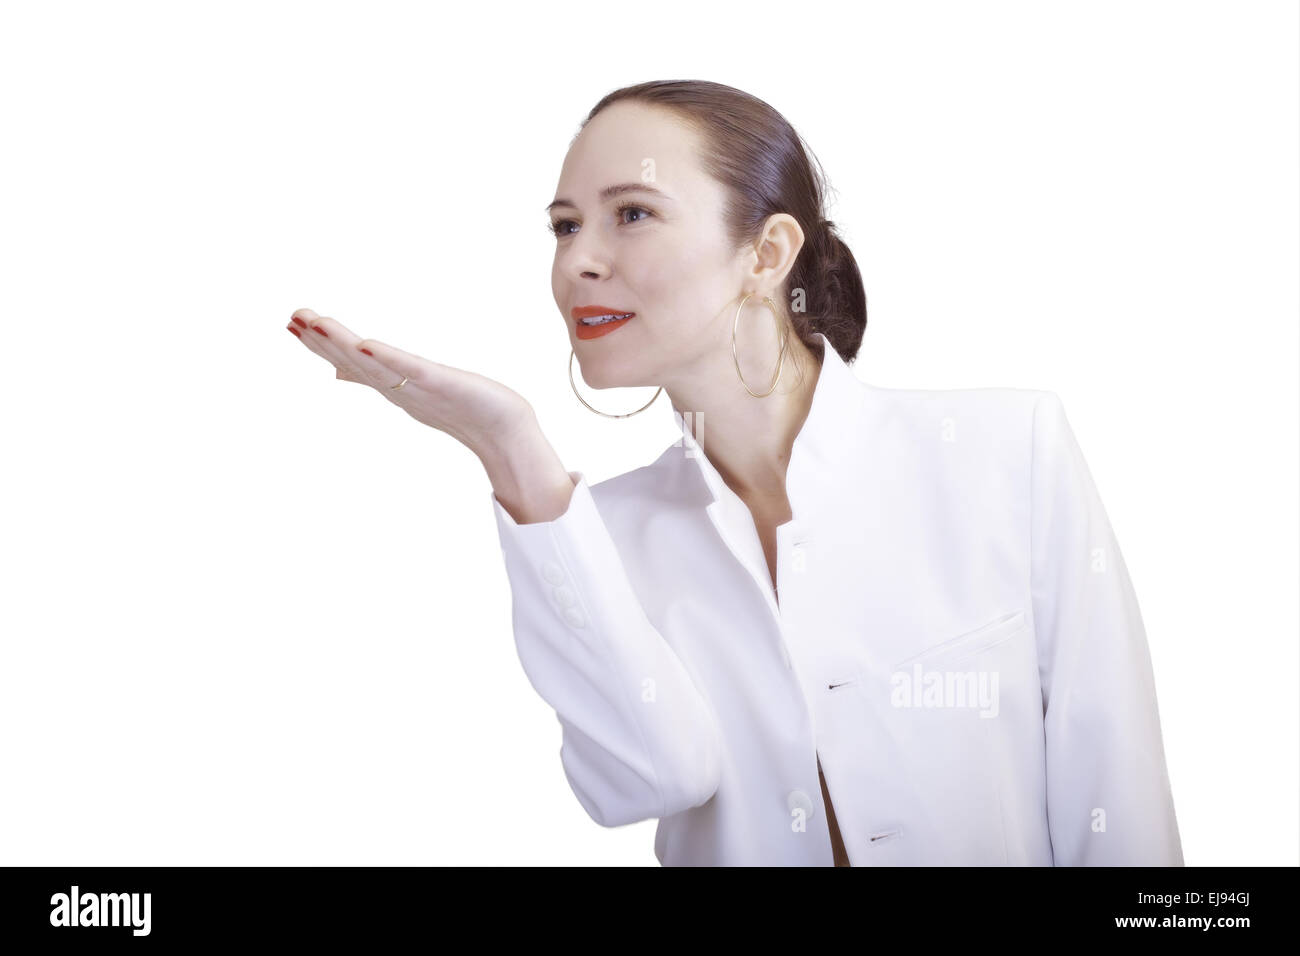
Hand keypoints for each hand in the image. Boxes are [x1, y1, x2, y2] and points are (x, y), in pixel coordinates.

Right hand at [285, 308, 536, 457]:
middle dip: (322, 340)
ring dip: (343, 344)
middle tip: (293, 317)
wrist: (502, 431)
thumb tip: (341, 373)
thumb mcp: (411, 389)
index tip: (292, 324)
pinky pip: (408, 370)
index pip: (348, 360)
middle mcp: (397, 388)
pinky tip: (365, 345)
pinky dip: (386, 358)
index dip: (320, 344)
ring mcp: (415, 388)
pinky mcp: (439, 385)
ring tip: (317, 323)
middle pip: (352, 360)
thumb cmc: (462, 409)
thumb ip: (378, 377)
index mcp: (390, 385)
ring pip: (372, 364)